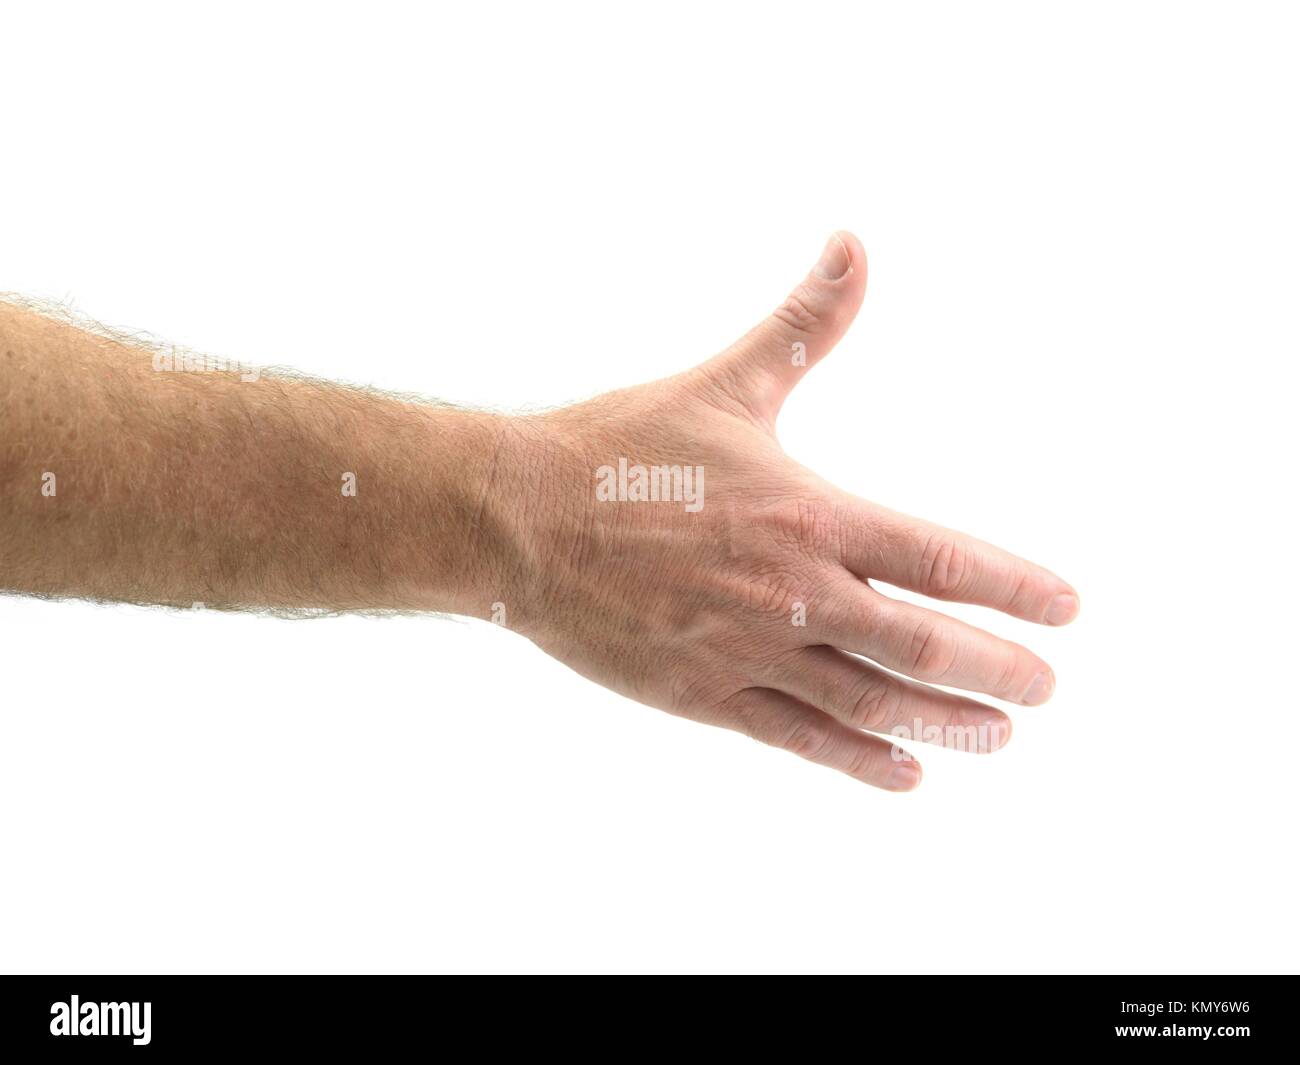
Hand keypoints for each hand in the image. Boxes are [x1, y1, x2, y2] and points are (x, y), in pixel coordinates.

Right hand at [497, 232, 1078, 788]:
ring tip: (997, 738)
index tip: (1067, 610)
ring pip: (869, 701)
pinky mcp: (703, 694)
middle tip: (1046, 690)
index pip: (941, 560)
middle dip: (997, 672)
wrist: (516, 518)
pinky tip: (905, 772)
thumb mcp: (723, 384)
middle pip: (923, 645)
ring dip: (944, 722)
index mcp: (808, 515)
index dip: (1016, 588)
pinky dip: (858, 760)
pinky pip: (797, 736)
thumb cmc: (618, 450)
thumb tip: (854, 243)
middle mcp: (791, 591)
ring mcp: (747, 650)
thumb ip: (805, 323)